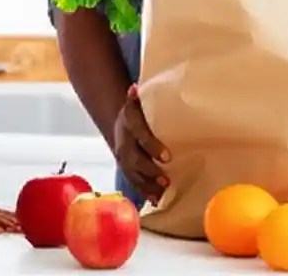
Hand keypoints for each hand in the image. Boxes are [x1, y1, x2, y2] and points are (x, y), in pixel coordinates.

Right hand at [113, 84, 169, 204]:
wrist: (120, 126)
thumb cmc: (137, 115)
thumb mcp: (135, 103)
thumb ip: (136, 98)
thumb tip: (134, 88)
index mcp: (129, 125)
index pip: (140, 135)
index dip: (152, 146)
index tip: (167, 156)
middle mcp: (124, 144)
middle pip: (135, 159)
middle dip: (150, 171)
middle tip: (166, 179)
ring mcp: (124, 159)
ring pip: (134, 174)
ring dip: (148, 185)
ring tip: (162, 193)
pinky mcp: (128, 170)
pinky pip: (134, 182)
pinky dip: (145, 192)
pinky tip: (156, 200)